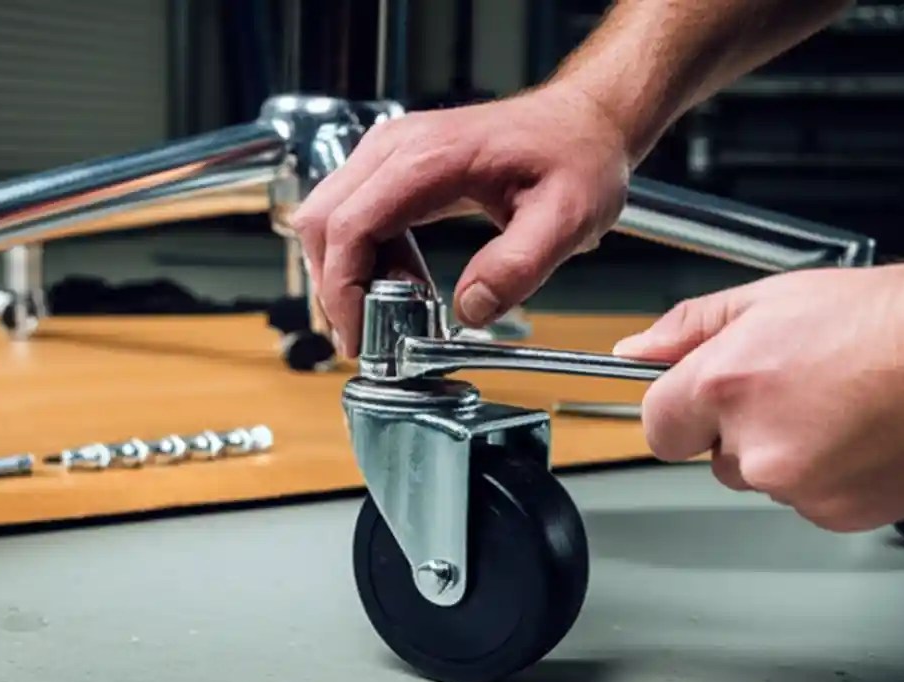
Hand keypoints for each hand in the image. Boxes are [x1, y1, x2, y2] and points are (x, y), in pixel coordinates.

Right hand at [290, 83, 632, 357]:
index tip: (359, 337)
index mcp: (428, 157)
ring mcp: (389, 152)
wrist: (582, 123)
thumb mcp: (566, 218)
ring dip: (349, 275)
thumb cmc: (575, 157)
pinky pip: (353, 216)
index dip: (343, 291)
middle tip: (373, 335)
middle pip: (321, 224)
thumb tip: (471, 309)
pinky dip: (365, 259)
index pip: (347, 227)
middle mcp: (395, 146)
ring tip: (399, 309)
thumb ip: (518, 267)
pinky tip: (405, 283)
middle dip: (337, 288)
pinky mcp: (393, 166)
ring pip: (328, 221)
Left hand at [612, 261, 903, 531]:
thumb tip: (636, 350)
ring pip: (761, 477)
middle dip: (738, 426)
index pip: (655, 424)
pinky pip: (807, 499)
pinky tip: (860, 433)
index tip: (701, 398)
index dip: (680, 407)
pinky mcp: (838, 514)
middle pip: (711, 454)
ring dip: (784, 451)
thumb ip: (690, 327)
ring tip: (838, 404)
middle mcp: (755, 446)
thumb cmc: (891, 318)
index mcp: (726, 386)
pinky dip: (826, 474)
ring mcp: (798, 487)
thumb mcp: (771, 297)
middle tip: (795, 386)